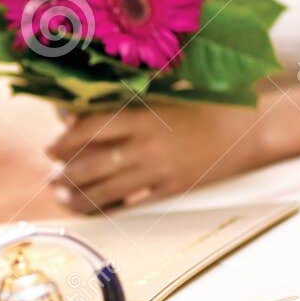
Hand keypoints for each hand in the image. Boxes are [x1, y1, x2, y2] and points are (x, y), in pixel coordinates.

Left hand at [45, 101, 263, 211]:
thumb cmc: (205, 103)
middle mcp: (147, 145)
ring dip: (78, 195)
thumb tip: (79, 110)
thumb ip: (127, 100)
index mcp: (144, 115)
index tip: (50, 147)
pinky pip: (131, 204)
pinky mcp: (171, 190)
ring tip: (62, 195)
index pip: (91, 129)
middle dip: (65, 173)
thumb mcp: (166, 92)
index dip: (65, 140)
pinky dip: (107, 207)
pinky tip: (93, 208)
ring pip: (106, 190)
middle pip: (92, 164)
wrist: (249, 129)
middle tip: (51, 176)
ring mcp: (159, 171)